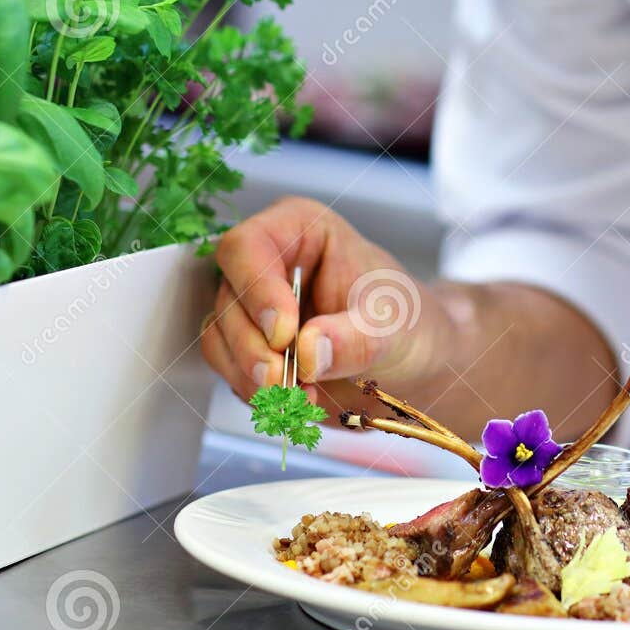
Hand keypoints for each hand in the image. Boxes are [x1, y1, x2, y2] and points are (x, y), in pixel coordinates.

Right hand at [202, 197, 443, 415]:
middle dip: (252, 347)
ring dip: (252, 376)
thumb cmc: (403, 320)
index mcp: (299, 229)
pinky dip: (258, 393)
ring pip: (219, 338)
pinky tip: (298, 400)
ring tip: (300, 396)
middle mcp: (267, 262)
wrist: (409, 362)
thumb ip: (355, 337)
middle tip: (284, 380)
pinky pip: (231, 370)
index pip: (248, 246)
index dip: (256, 290)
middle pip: (228, 298)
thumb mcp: (392, 325)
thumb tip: (308, 350)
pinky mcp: (251, 348)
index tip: (284, 334)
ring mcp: (253, 307)